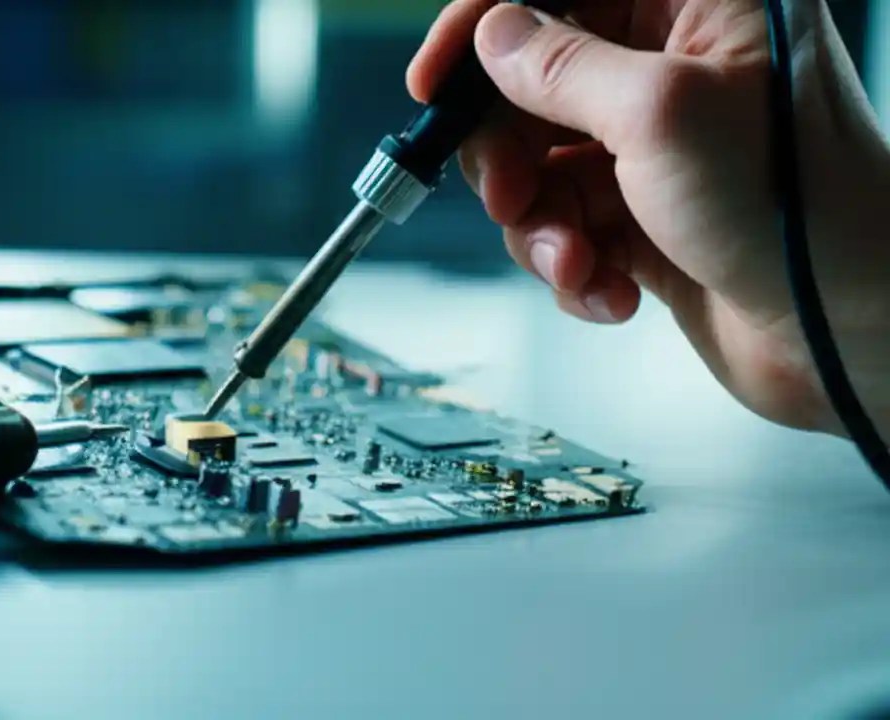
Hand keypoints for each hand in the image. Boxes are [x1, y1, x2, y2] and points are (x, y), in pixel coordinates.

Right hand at [409, 0, 889, 434]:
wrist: (854, 336)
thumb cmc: (800, 210)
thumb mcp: (660, 116)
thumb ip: (562, 67)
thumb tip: (495, 34)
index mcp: (695, 9)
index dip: (486, 25)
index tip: (436, 79)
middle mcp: (671, 72)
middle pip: (531, 88)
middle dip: (508, 153)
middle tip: (511, 195)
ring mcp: (656, 150)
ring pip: (540, 169)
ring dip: (543, 227)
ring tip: (579, 261)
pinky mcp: (646, 219)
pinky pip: (567, 229)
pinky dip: (575, 268)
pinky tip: (613, 291)